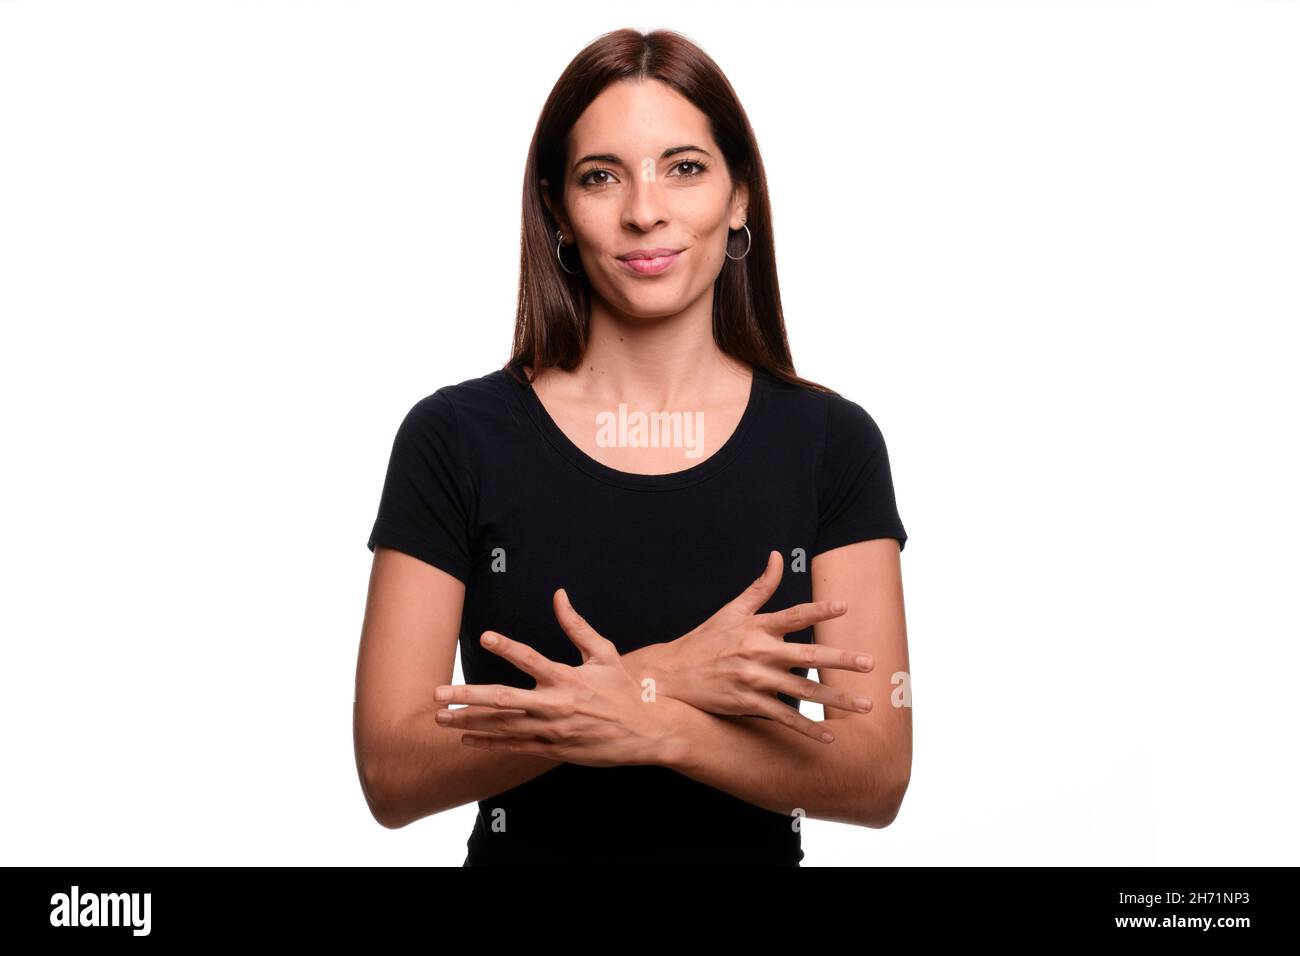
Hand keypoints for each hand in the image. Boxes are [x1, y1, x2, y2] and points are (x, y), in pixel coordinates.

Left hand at [432, 588, 681, 766]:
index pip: (531, 659)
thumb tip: (558, 595)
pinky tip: (466, 739)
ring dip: (468, 722)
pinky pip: (513, 746)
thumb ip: (576, 625)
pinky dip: (488, 743)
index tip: (484, 636)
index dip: (507, 646)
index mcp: (567, 678)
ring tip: (441, 718)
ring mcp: (551, 730)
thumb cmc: (622, 689)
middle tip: (437, 694)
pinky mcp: (551, 749)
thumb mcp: (604, 653)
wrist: (644, 733)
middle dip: (466, 696)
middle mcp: (554, 705)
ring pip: (501, 726)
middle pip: (502, 699)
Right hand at [651, 550, 875, 741]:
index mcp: (756, 627)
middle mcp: (758, 652)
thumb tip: (777, 555)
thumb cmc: (705, 640)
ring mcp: (754, 680)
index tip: (844, 606)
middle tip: (870, 663)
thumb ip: (760, 586)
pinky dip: (807, 729)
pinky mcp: (748, 704)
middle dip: (840, 660)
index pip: (793, 615)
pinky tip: (828, 738)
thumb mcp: (731, 609)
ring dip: (835, 699)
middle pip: (807, 656)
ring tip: (865, 705)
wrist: (672, 675)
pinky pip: (783, 717)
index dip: (819, 610)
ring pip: (802, 691)